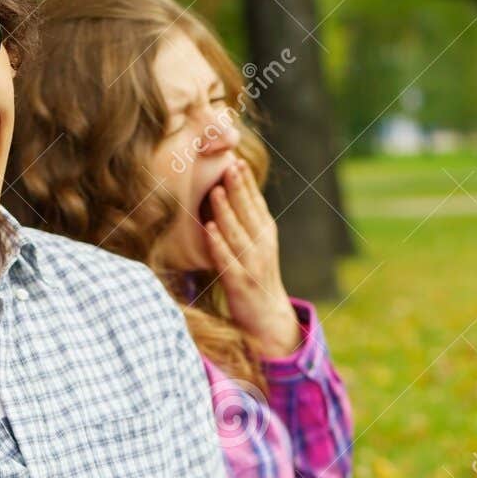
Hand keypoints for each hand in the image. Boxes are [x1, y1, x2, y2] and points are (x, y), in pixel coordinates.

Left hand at [203, 159, 299, 355]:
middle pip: (249, 212)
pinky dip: (218, 244)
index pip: (256, 203)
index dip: (246, 183)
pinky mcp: (239, 283)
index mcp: (266, 234)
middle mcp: (262, 246)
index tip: (236, 160)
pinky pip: (227, 260)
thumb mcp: (257, 246)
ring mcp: (252, 264)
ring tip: (214, 190)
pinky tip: (209, 229)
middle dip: (238, 188)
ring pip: (237, 233)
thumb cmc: (256, 277)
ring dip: (226, 211)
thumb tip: (231, 194)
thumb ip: (247, 223)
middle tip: (227, 164)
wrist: (267, 317)